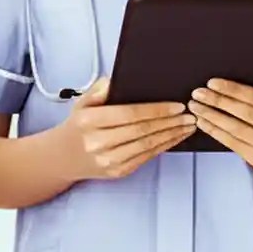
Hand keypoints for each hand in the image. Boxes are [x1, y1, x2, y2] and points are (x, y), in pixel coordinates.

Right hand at [56, 78, 196, 180]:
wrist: (62, 158)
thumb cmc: (78, 126)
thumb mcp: (82, 102)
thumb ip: (99, 90)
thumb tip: (116, 80)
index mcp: (90, 121)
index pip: (130, 114)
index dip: (157, 110)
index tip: (176, 105)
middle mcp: (98, 143)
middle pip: (142, 130)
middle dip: (170, 122)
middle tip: (190, 114)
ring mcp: (108, 160)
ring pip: (147, 146)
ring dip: (172, 135)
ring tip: (189, 125)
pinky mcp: (118, 171)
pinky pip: (146, 157)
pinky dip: (164, 146)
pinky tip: (176, 137)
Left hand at [187, 71, 252, 179]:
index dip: (234, 90)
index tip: (213, 83)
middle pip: (245, 113)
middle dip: (218, 101)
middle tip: (198, 93)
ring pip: (236, 128)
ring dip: (212, 116)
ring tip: (195, 106)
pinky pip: (232, 143)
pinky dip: (214, 131)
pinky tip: (202, 122)